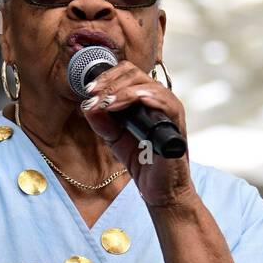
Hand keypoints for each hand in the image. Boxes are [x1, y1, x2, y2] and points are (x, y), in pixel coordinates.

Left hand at [79, 60, 197, 210]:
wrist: (160, 188)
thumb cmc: (144, 162)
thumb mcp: (115, 138)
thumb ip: (102, 121)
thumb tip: (87, 105)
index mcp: (146, 99)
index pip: (127, 73)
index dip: (107, 77)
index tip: (89, 89)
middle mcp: (159, 99)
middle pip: (135, 73)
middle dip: (109, 82)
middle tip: (93, 94)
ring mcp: (169, 109)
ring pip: (146, 85)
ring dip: (120, 91)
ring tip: (104, 103)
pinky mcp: (175, 122)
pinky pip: (163, 102)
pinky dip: (140, 99)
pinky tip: (122, 105)